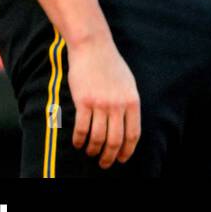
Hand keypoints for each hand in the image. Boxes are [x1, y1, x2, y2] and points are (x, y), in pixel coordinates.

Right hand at [66, 34, 140, 168]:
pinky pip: (81, 129)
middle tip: (104, 163)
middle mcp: (118, 105)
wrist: (93, 48)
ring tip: (90, 153)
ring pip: (97, 138)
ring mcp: (101, 104)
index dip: (128, 151)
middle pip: (115, 140)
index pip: (133, 134)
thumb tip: (127, 125)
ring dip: (93, 150)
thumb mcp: (128, 83)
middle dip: (109, 157)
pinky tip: (77, 143)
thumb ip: (128, 103)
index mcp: (133, 101)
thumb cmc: (111, 65)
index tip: (122, 159)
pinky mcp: (83, 102)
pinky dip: (79, 140)